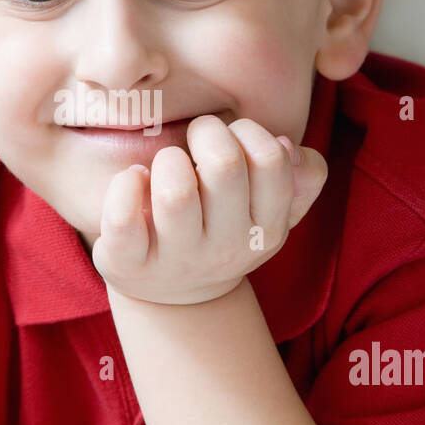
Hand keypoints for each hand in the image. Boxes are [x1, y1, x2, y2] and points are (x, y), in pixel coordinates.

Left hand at [91, 116, 327, 304]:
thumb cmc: (222, 226)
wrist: (172, 293)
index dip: (247, 131)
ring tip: (166, 166)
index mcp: (268, 229)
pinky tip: (134, 180)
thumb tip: (287, 147)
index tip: (231, 137)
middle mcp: (226, 249)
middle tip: (196, 138)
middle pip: (224, 165)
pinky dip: (125, 183)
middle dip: (206, 132)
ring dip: (167, 159)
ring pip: (176, 191)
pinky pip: (122, 218)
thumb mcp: (271, 210)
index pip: (272, 159)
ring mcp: (176, 260)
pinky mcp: (129, 264)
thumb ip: (302, 178)